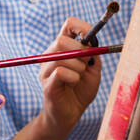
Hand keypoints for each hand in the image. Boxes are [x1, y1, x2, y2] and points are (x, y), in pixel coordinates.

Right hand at [37, 17, 101, 135]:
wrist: (71, 115)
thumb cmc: (81, 91)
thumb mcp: (93, 69)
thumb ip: (93, 54)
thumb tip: (91, 42)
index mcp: (62, 49)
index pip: (68, 25)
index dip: (81, 26)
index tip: (91, 36)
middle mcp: (50, 56)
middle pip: (61, 40)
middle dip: (80, 51)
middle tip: (87, 64)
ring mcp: (45, 70)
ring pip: (63, 57)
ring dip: (79, 68)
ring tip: (80, 78)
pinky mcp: (46, 84)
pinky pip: (61, 72)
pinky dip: (74, 78)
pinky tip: (74, 84)